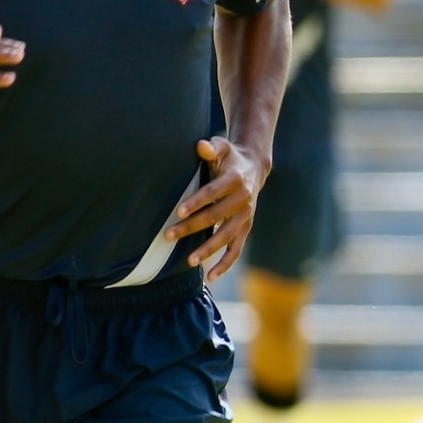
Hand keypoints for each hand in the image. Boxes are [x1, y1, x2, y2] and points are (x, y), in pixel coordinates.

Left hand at [167, 135, 270, 278]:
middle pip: (216, 216)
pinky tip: (210, 276)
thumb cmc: (230, 158)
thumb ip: (211, 148)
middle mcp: (243, 199)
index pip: (214, 192)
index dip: (197, 201)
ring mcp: (245, 216)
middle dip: (192, 226)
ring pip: (226, 236)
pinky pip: (236, 249)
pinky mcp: (245, 228)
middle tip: (168, 234)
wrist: (254, 168)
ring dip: (208, 249)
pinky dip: (225, 264)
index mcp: (236, 179)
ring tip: (189, 260)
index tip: (179, 210)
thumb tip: (201, 146)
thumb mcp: (222, 147)